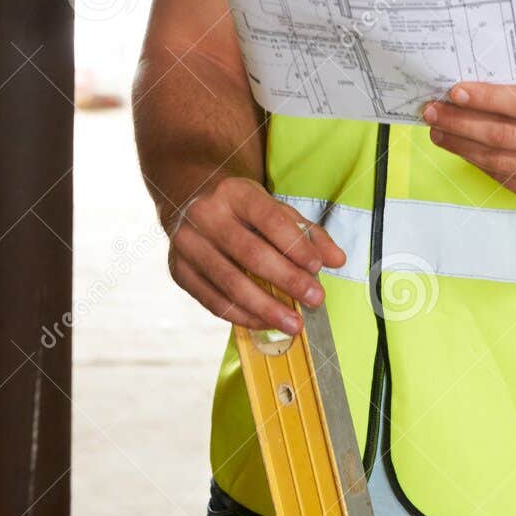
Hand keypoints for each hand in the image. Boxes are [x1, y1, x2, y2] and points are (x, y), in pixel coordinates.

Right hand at [165, 177, 345, 334]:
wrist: (187, 195)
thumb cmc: (239, 206)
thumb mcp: (272, 206)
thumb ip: (306, 232)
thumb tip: (337, 260)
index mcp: (234, 192)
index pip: (268, 218)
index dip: (294, 245)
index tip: (317, 267)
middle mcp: (206, 215)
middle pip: (249, 253)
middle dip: (286, 279)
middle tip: (315, 299)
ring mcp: (187, 243)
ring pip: (229, 283)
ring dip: (266, 308)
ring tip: (294, 323)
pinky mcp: (178, 269)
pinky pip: (212, 300)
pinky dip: (241, 316)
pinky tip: (265, 323)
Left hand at [423, 70, 515, 218]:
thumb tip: (478, 78)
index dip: (488, 97)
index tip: (455, 91)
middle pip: (505, 136)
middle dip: (462, 123)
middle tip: (433, 112)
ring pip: (500, 163)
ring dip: (462, 146)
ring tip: (438, 132)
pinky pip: (506, 182)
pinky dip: (479, 165)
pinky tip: (463, 151)